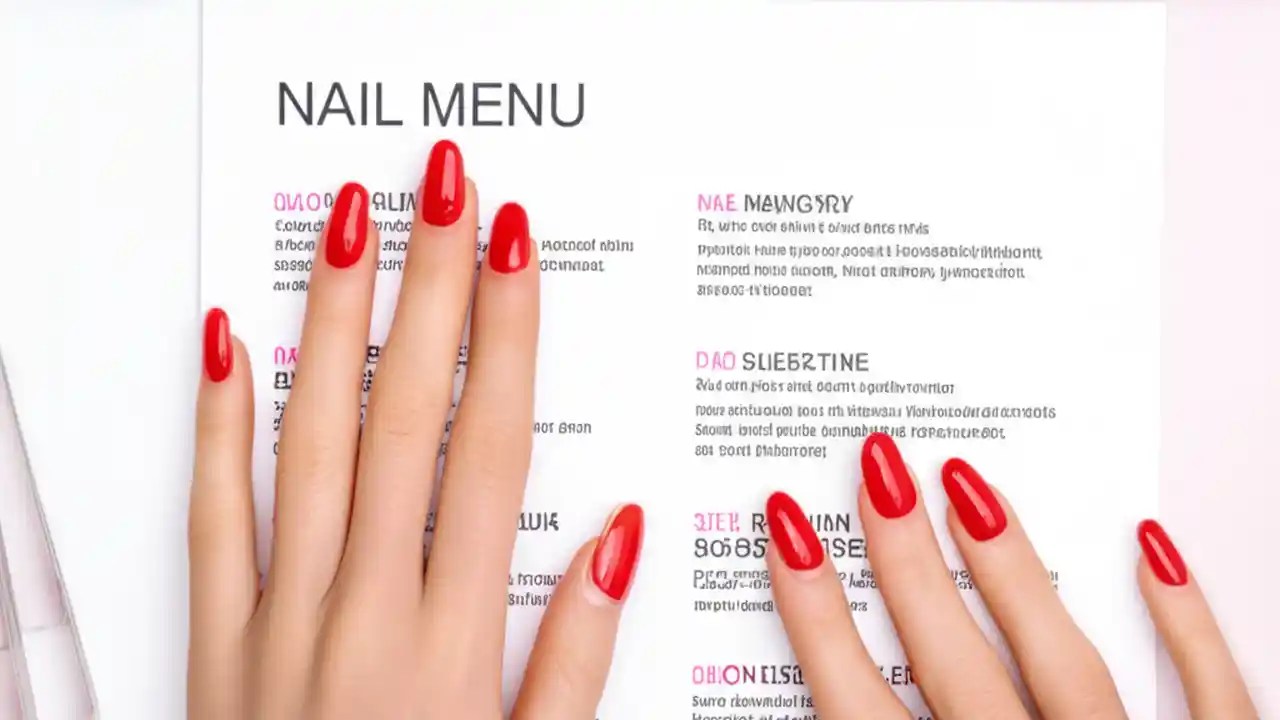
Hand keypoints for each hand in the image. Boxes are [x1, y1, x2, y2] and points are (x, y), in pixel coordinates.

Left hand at [187, 141, 643, 718]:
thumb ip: (575, 651)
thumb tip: (621, 536)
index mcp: (453, 637)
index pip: (489, 449)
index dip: (506, 336)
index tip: (513, 248)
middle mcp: (365, 605)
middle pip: (404, 415)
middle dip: (429, 288)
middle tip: (442, 189)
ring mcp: (282, 612)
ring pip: (309, 437)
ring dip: (333, 320)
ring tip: (348, 226)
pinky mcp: (219, 633)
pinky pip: (212, 510)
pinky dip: (217, 420)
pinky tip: (226, 339)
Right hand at [766, 432, 1256, 718]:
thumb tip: (828, 706)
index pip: (858, 710)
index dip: (816, 618)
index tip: (789, 534)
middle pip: (954, 665)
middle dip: (906, 560)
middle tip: (876, 467)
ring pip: (1063, 662)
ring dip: (1010, 568)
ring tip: (969, 482)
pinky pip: (1211, 696)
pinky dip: (1185, 624)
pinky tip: (1152, 550)